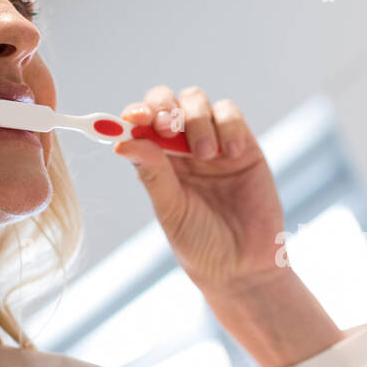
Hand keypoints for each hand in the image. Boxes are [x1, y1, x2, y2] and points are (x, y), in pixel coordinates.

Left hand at [113, 85, 285, 294]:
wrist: (242, 265)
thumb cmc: (200, 243)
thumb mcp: (171, 209)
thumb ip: (152, 173)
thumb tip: (122, 142)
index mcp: (157, 162)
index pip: (141, 123)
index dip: (135, 113)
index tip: (133, 118)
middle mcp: (182, 148)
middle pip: (168, 102)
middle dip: (164, 108)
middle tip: (167, 129)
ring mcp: (213, 143)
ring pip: (197, 101)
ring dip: (196, 119)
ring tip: (205, 154)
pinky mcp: (244, 145)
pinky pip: (231, 115)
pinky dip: (228, 125)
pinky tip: (230, 153)